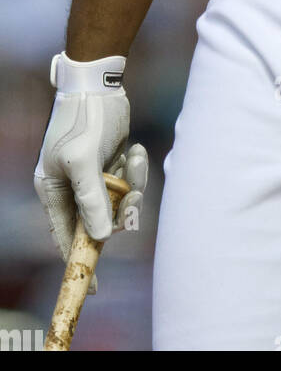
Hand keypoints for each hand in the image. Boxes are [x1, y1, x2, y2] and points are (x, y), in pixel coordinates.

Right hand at [34, 52, 148, 293]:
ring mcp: (93, 178)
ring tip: (134, 160)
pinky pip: (130, 184)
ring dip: (132, 186)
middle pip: (99, 222)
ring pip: (120, 203)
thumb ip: (91, 199)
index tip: (96, 286)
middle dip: (120, 210)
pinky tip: (137, 150)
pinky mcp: (112, 167)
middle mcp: (71, 187)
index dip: (80, 261)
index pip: (65, 236)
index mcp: (53, 190)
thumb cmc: (86, 119)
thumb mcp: (84, 160)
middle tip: (131, 195)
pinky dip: (138, 171)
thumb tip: (102, 237)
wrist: (102, 84)